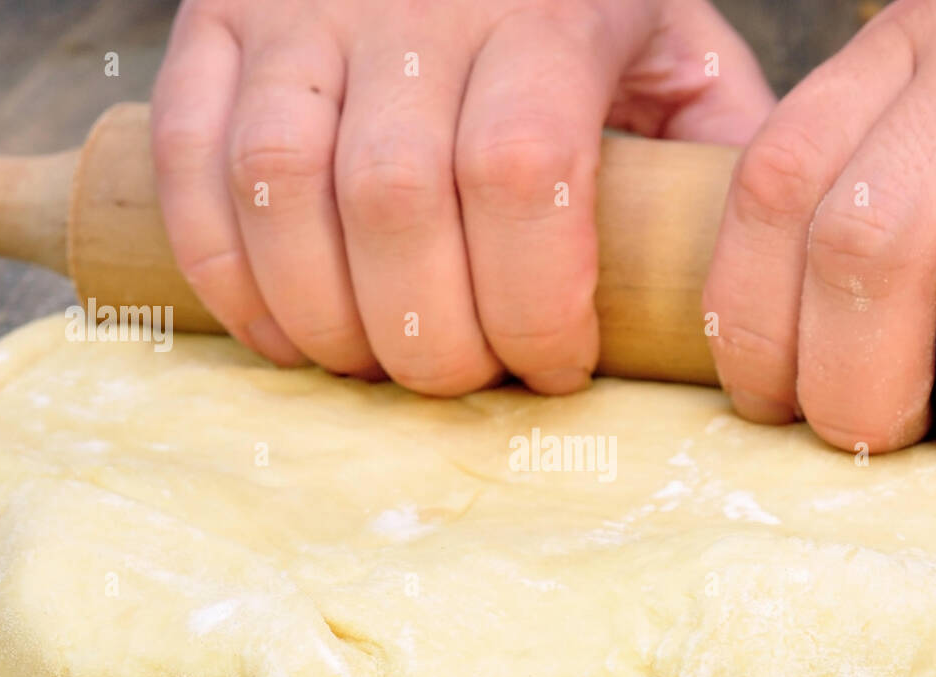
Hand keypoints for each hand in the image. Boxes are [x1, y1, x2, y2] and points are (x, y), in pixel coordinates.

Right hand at [152, 0, 772, 394]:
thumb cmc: (574, 0)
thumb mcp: (670, 49)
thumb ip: (708, 146)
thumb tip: (742, 276)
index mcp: (549, 9)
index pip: (520, 176)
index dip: (531, 305)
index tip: (554, 369)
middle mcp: (415, 1)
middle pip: (395, 203)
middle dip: (427, 339)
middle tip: (459, 379)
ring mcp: (301, 8)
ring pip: (279, 187)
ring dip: (320, 317)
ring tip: (367, 366)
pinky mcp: (218, 19)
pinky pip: (193, 159)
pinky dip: (222, 268)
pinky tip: (278, 329)